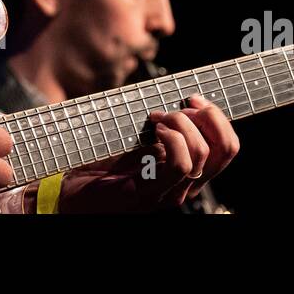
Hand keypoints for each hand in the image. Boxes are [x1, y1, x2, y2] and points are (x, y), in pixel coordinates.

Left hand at [56, 95, 237, 212]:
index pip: (228, 146)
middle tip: (176, 107)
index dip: (217, 116)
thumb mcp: (138, 139)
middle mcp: (184, 185)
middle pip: (226, 148)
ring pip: (201, 153)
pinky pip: (179, 164)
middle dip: (206, 115)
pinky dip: (171, 138)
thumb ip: (162, 128)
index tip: (192, 99)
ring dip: (181, 123)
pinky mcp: (146, 194)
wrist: (65, 193)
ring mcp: (167, 193)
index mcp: (186, 172)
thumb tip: (182, 102)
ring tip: (155, 119)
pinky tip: (153, 131)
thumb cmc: (98, 164)